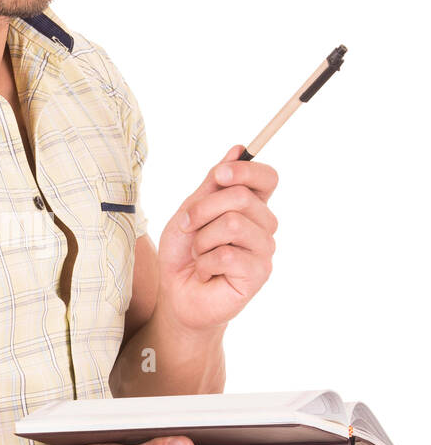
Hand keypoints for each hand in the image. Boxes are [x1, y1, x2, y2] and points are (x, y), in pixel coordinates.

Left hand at [156, 143, 278, 332]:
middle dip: (203, 210)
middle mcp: (263, 226)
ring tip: (199, 255)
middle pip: (242, 197)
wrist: (177, 296)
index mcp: (250, 207)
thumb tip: (238, 149)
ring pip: (233, 224)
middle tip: (187, 227)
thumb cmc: (184, 254)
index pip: (267, 177)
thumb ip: (212, 185)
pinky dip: (205, 263)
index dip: (245, 171)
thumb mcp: (190, 212)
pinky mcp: (259, 274)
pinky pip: (229, 254)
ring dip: (202, 240)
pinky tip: (205, 273)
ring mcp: (264, 250)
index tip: (218, 176)